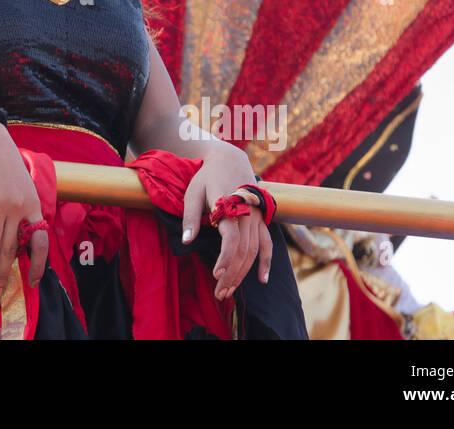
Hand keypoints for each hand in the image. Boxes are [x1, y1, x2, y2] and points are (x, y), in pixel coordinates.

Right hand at [0, 121, 48, 301]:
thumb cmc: (8, 168)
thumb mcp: (25, 189)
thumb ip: (25, 214)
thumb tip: (22, 246)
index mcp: (33, 206)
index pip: (40, 242)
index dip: (39, 265)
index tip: (33, 283)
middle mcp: (18, 206)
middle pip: (11, 248)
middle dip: (3, 273)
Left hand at [182, 144, 271, 301]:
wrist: (229, 160)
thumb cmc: (206, 177)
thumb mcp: (193, 193)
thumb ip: (190, 218)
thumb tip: (185, 242)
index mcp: (229, 207)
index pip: (231, 239)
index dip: (225, 258)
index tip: (216, 274)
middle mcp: (247, 215)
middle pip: (243, 251)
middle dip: (231, 274)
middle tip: (219, 293)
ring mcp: (257, 218)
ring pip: (254, 251)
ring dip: (243, 273)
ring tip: (229, 290)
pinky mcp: (261, 220)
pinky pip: (267, 244)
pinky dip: (266, 261)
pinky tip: (262, 279)